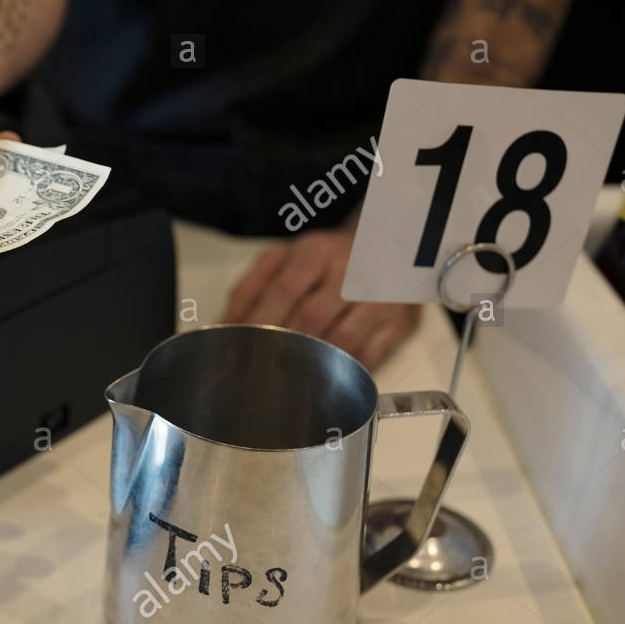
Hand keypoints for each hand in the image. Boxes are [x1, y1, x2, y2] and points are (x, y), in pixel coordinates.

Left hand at [222, 225, 419, 370]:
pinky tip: (327, 378)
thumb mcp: (280, 260)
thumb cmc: (319, 261)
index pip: (284, 288)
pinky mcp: (401, 323)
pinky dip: (346, 371)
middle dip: (283, 346)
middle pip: (313, 316)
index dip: (261, 321)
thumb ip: (248, 290)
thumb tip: (223, 328)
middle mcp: (351, 270)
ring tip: (290, 377)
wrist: (381, 245)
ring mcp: (380, 298)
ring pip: (344, 340)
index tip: (240, 345)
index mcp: (315, 251)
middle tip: (261, 368)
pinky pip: (372, 356)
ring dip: (314, 361)